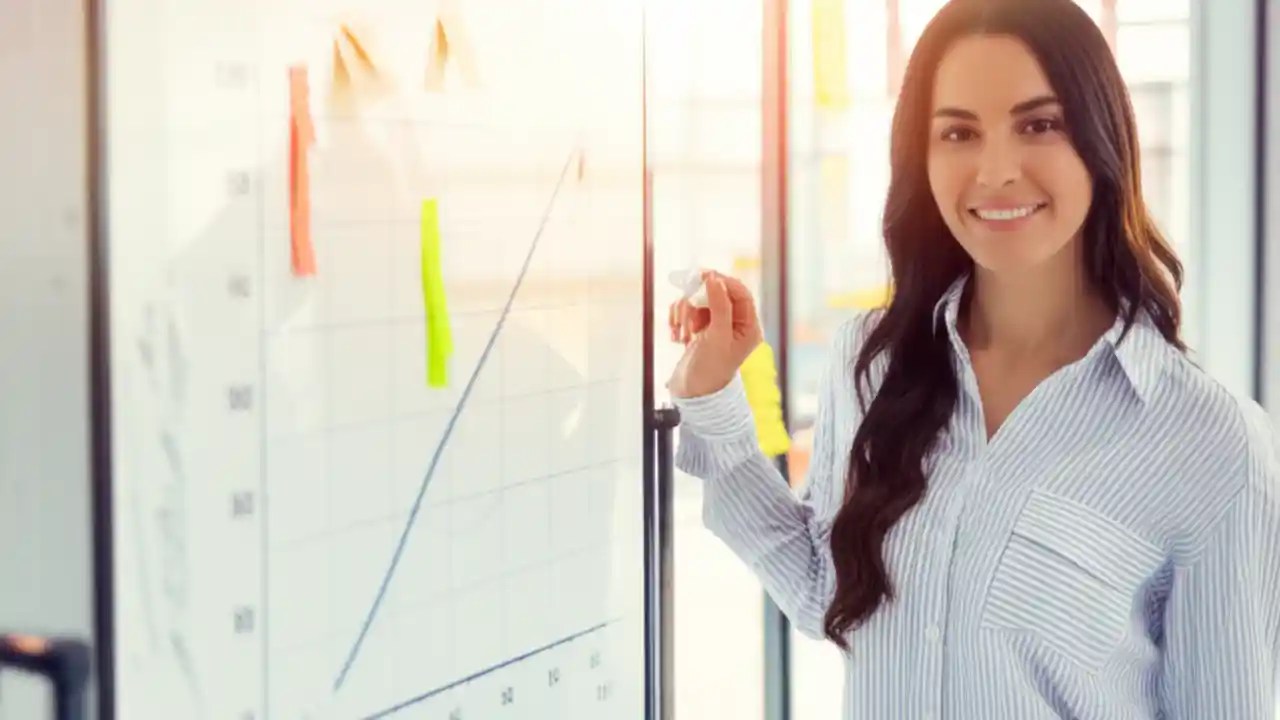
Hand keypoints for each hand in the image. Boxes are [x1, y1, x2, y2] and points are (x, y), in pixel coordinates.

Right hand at [666, 270, 762, 398]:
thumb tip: (715, 278)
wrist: (691, 395)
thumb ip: (719, 305)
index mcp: (748, 327)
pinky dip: (678, 320)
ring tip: (682, 333)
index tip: (703, 276)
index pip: (740, 293)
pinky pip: (686, 312)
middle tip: (686, 311)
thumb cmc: (710, 370)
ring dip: (685, 313)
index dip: (722, 282)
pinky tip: (676, 336)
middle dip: (697, 301)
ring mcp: (715, 327)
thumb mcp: (717, 336)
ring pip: (698, 302)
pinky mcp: (698, 330)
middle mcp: (734, 325)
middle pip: (716, 294)